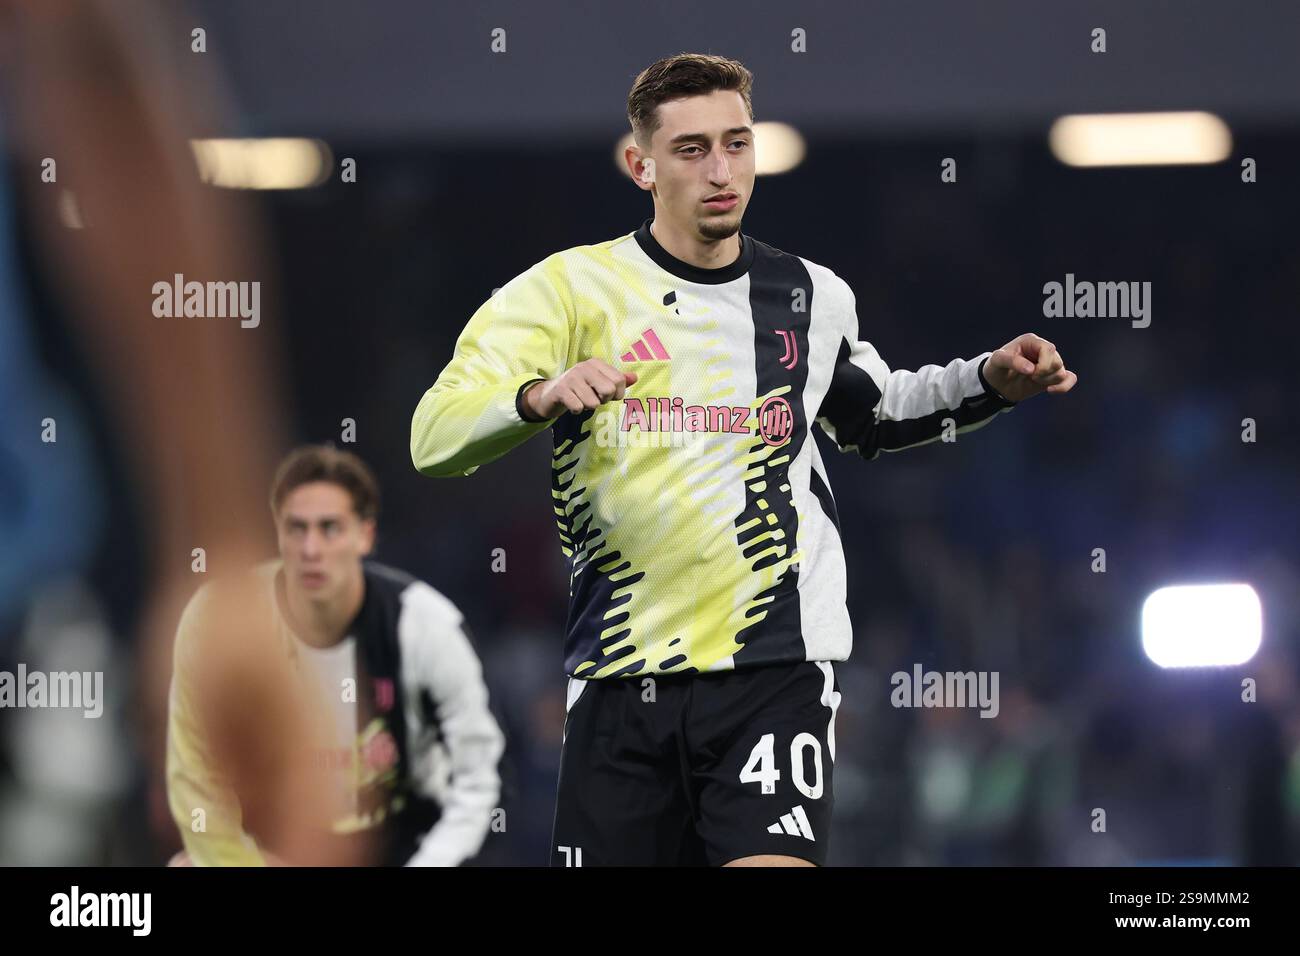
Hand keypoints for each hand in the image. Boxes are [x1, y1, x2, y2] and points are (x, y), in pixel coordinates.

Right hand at [522, 358, 637, 419]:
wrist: (549, 395)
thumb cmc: (578, 389)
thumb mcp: (598, 382)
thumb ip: (617, 380)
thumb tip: (635, 377)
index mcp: (596, 363)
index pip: (619, 381)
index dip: (616, 394)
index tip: (605, 394)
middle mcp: (584, 367)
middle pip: (608, 390)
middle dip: (602, 400)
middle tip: (592, 398)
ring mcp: (571, 378)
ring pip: (593, 402)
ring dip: (587, 407)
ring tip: (580, 400)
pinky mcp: (561, 390)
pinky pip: (579, 407)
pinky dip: (576, 411)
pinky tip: (571, 405)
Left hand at [983, 333, 1076, 402]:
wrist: (997, 383)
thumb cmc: (997, 367)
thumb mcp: (997, 360)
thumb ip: (1013, 361)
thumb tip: (1031, 369)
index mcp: (1032, 341)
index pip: (1049, 349)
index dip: (1043, 364)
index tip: (1031, 373)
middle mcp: (1043, 350)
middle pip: (1058, 362)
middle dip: (1044, 374)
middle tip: (1030, 377)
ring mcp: (1049, 363)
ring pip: (1061, 373)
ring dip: (1047, 381)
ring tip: (1033, 380)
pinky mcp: (1052, 376)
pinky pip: (1070, 379)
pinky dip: (1063, 387)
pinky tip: (1050, 391)